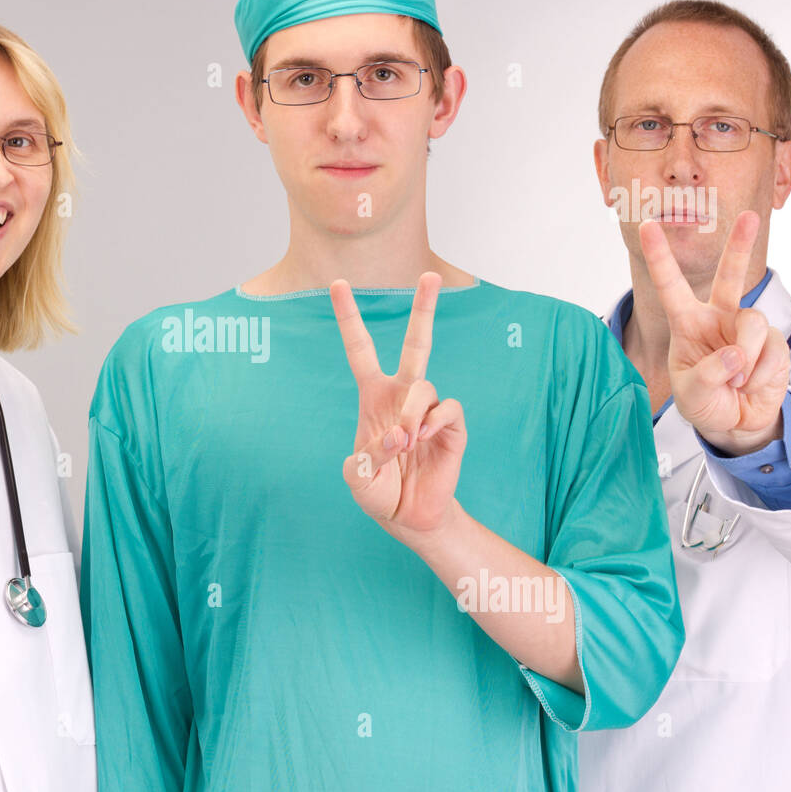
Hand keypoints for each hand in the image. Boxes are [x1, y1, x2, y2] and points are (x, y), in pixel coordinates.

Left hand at [329, 272, 466, 544]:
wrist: (408, 516)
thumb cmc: (377, 490)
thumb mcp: (356, 477)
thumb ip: (365, 460)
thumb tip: (399, 438)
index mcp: (373, 395)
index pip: (360, 348)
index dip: (349, 317)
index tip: (338, 283)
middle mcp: (403, 395)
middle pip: (416, 343)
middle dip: (424, 308)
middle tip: (430, 274)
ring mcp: (429, 409)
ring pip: (424, 385)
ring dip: (410, 414)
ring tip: (403, 443)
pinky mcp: (452, 427)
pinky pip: (447, 408)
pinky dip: (433, 422)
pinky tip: (424, 439)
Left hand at [640, 209, 788, 453]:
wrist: (735, 422)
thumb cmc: (704, 402)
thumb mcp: (691, 393)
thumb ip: (707, 374)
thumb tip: (736, 354)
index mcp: (687, 323)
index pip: (671, 286)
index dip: (660, 256)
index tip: (647, 226)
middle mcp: (718, 318)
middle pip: (730, 276)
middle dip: (740, 245)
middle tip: (749, 217)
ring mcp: (746, 328)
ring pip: (751, 323)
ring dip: (744, 357)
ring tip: (736, 380)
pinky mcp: (773, 342)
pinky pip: (769, 350)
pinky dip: (759, 374)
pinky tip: (751, 384)